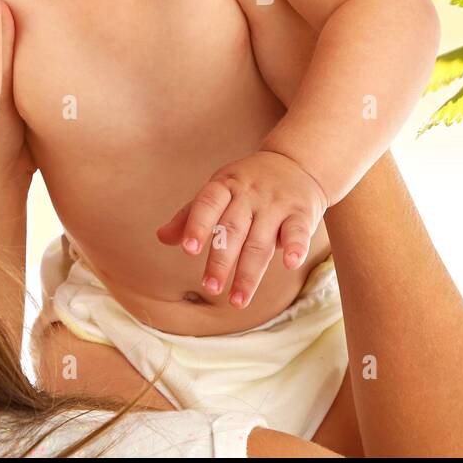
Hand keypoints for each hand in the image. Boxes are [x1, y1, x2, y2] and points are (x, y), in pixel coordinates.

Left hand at [156, 149, 328, 308]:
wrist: (297, 161)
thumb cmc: (250, 183)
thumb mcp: (220, 190)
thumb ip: (192, 214)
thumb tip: (162, 237)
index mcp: (226, 185)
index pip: (209, 204)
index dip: (198, 225)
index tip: (188, 250)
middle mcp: (250, 194)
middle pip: (233, 229)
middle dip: (221, 261)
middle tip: (210, 288)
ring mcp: (276, 203)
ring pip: (261, 241)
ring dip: (249, 273)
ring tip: (237, 300)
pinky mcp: (301, 213)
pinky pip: (297, 231)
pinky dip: (295, 247)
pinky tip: (290, 264)